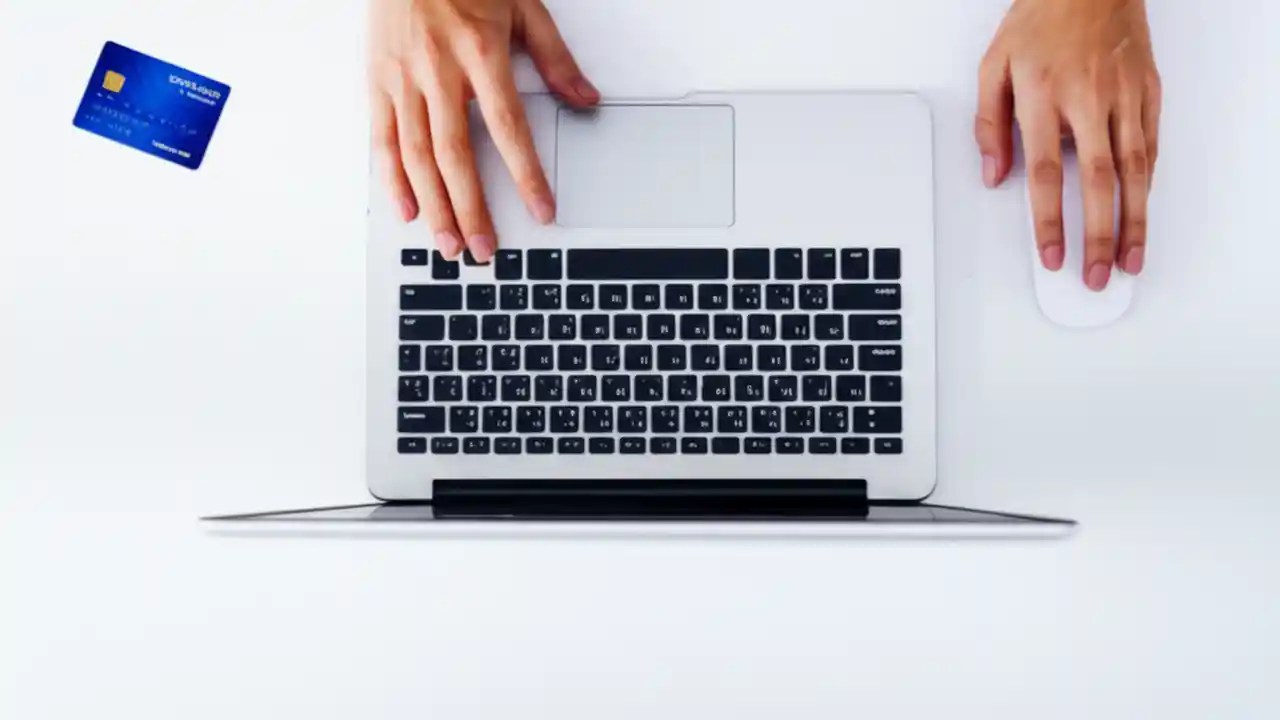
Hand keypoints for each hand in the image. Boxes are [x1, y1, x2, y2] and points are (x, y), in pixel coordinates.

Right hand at [369, 0, 599, 261]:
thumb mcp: (523, 5)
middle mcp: (438, 70)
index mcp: (480, 52)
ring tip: (449, 244)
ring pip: (417, 154)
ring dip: (435, 205)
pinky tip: (408, 209)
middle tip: (485, 249)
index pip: (507, 127)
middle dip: (471, 208)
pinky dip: (394, 178)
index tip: (541, 210)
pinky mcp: (377, 80)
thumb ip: (555, 57)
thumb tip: (586, 100)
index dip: (525, 174)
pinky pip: (384, 137)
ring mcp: (403, 78)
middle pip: (457, 153)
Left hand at [976, 0, 1160, 290]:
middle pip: (1097, 181)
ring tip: (1132, 258)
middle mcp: (1087, 99)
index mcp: (1043, 96)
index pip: (1046, 174)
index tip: (1052, 256)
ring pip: (1134, 170)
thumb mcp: (993, 66)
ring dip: (1135, 220)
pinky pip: (1150, 146)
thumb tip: (993, 174)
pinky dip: (1147, 184)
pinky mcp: (1148, 91)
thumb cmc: (1039, 21)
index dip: (1050, 221)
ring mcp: (1123, 96)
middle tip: (1098, 274)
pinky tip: (1143, 212)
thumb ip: (989, 124)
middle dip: (1099, 236)